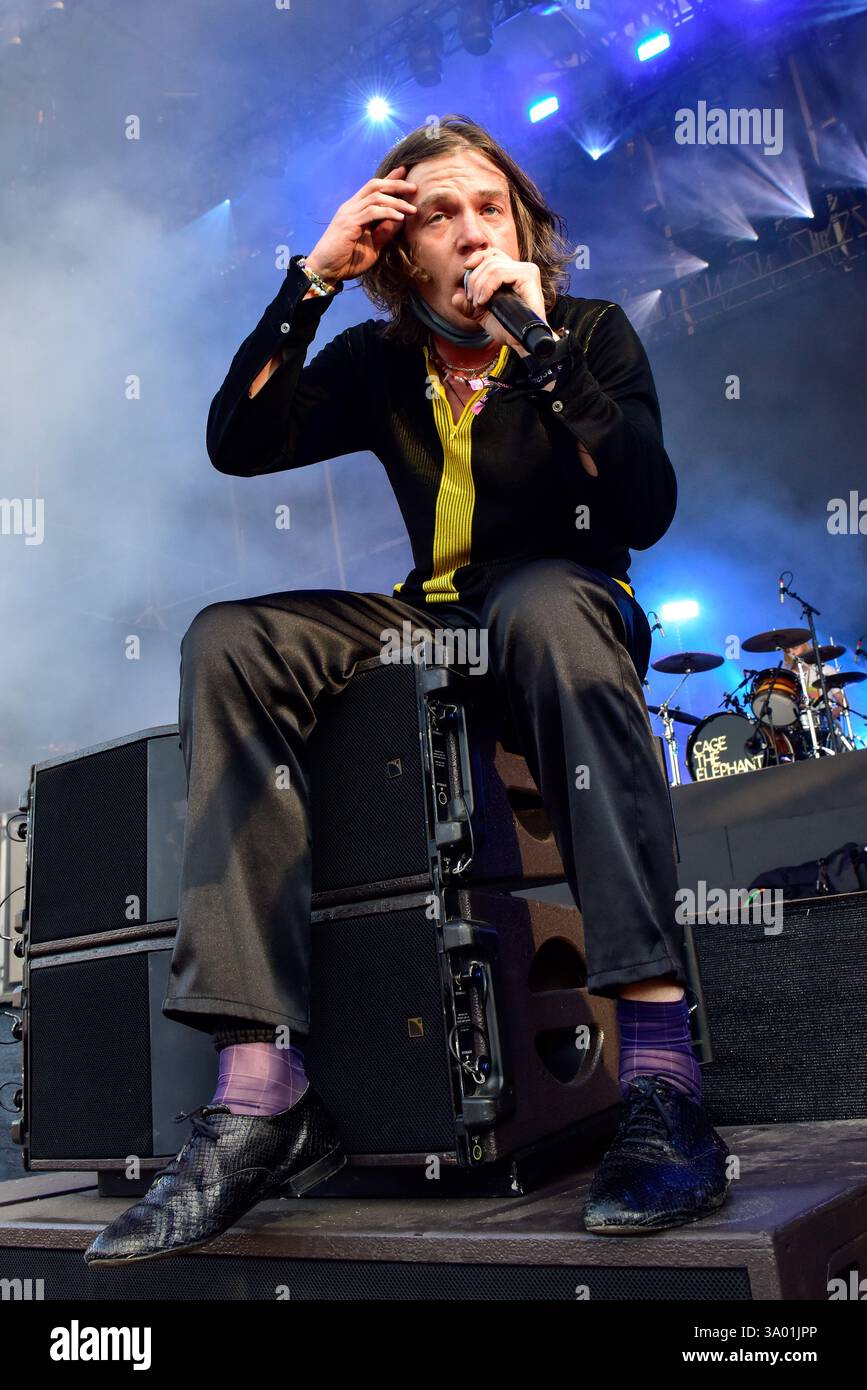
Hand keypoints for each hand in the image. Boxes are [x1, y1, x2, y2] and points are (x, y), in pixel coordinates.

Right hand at [306, 165, 417, 283]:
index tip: (405, 172)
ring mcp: (349, 214)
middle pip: (375, 185)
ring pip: (375, 197)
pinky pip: (371, 212)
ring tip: (412, 210)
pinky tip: (400, 218)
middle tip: (414, 188)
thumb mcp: (373, 246)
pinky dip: (387, 213)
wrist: (326, 271)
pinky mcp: (349, 224)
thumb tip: (401, 220)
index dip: (390, 179)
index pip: (373, 188)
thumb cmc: (347, 260)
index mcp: (356, 210)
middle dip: (396, 184)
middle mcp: (351, 207)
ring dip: (396, 202)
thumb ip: (385, 232)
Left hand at [450, 248, 548, 349]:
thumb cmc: (506, 328)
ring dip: (479, 285)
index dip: (478, 257)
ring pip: (493, 266)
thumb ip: (467, 306)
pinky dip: (487, 287)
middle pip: (490, 260)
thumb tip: (455, 297)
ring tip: (478, 303)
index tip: (466, 268)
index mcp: (513, 272)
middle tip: (472, 300)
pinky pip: (500, 274)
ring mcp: (527, 271)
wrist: (521, 342)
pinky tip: (484, 301)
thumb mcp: (482, 315)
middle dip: (474, 280)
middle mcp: (521, 268)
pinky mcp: (528, 277)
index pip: (493, 253)